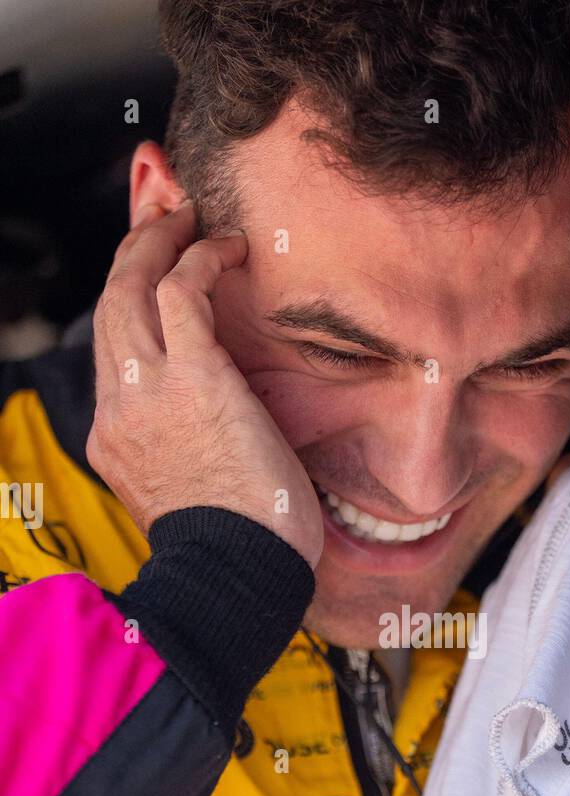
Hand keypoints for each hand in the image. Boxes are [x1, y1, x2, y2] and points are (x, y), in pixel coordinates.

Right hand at [86, 202, 323, 568]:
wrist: (235, 577)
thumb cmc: (235, 550)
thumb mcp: (189, 494)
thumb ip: (184, 450)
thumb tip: (217, 429)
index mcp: (115, 438)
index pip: (111, 351)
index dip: (127, 302)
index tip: (150, 274)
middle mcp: (120, 408)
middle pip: (109, 305)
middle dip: (132, 252)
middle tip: (163, 219)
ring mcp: (149, 391)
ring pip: (132, 286)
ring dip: (160, 240)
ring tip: (191, 218)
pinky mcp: (194, 379)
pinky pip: (182, 293)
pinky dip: (202, 261)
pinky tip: (228, 250)